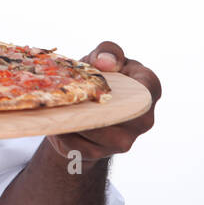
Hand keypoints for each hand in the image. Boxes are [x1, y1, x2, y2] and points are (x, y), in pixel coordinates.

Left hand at [45, 41, 161, 164]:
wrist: (82, 105)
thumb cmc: (99, 76)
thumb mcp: (102, 57)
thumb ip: (108, 51)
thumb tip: (105, 63)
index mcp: (147, 91)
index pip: (149, 89)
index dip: (129, 84)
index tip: (104, 76)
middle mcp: (142, 120)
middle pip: (121, 116)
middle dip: (95, 105)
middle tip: (72, 95)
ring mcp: (123, 140)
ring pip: (99, 134)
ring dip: (76, 120)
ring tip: (59, 106)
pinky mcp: (100, 153)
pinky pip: (80, 146)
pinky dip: (64, 133)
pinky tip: (54, 121)